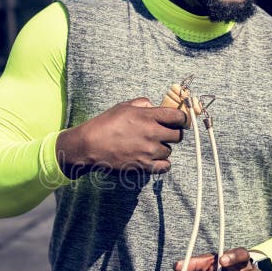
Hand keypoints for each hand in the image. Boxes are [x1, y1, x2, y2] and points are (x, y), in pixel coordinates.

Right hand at [56, 98, 185, 177]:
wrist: (89, 145)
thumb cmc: (105, 124)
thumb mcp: (123, 106)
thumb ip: (143, 103)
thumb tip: (154, 105)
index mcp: (148, 116)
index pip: (178, 116)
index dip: (182, 119)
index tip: (179, 121)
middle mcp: (152, 133)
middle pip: (178, 135)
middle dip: (173, 134)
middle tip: (164, 134)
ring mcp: (149, 151)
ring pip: (169, 151)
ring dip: (163, 149)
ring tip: (149, 147)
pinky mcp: (144, 166)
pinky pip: (165, 166)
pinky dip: (162, 163)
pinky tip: (154, 159)